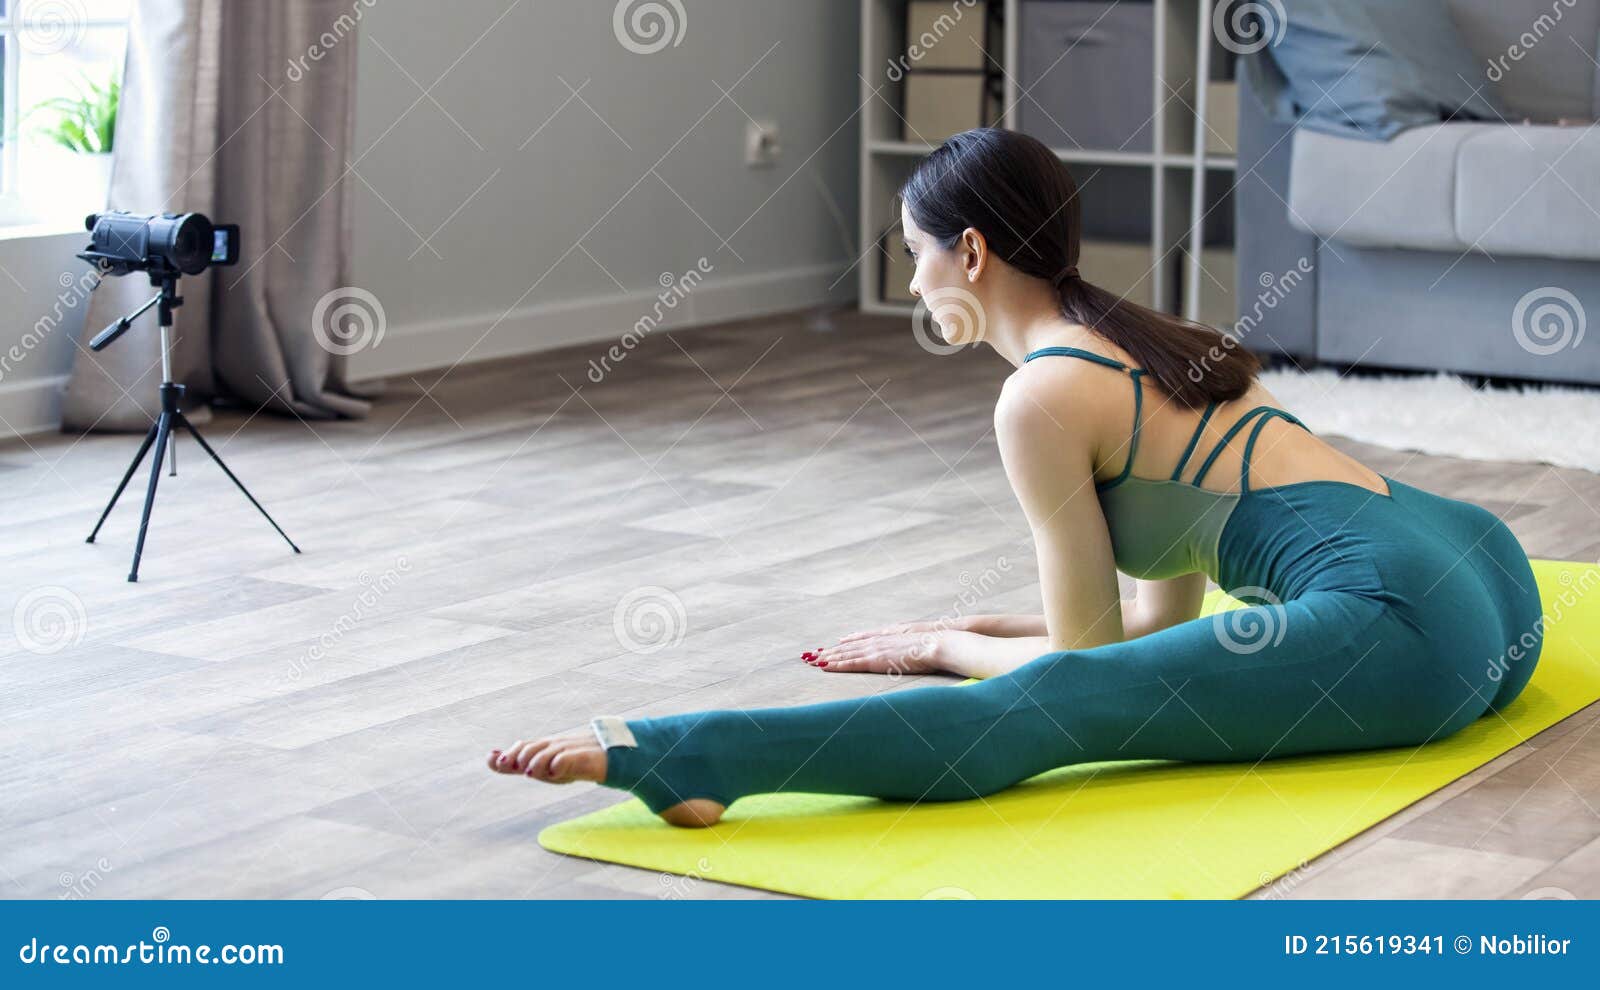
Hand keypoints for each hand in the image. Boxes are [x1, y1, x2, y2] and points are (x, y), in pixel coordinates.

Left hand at [804, 626, 946, 674]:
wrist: (937, 643)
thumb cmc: (931, 646)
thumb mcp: (914, 646)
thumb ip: (904, 650)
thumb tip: (904, 655)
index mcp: (885, 638)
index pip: (858, 642)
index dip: (841, 645)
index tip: (828, 647)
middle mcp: (876, 641)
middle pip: (846, 647)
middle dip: (827, 651)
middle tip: (809, 654)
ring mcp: (875, 650)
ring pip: (843, 654)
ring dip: (825, 657)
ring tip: (809, 660)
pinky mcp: (875, 660)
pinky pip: (851, 663)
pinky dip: (835, 665)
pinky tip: (823, 666)